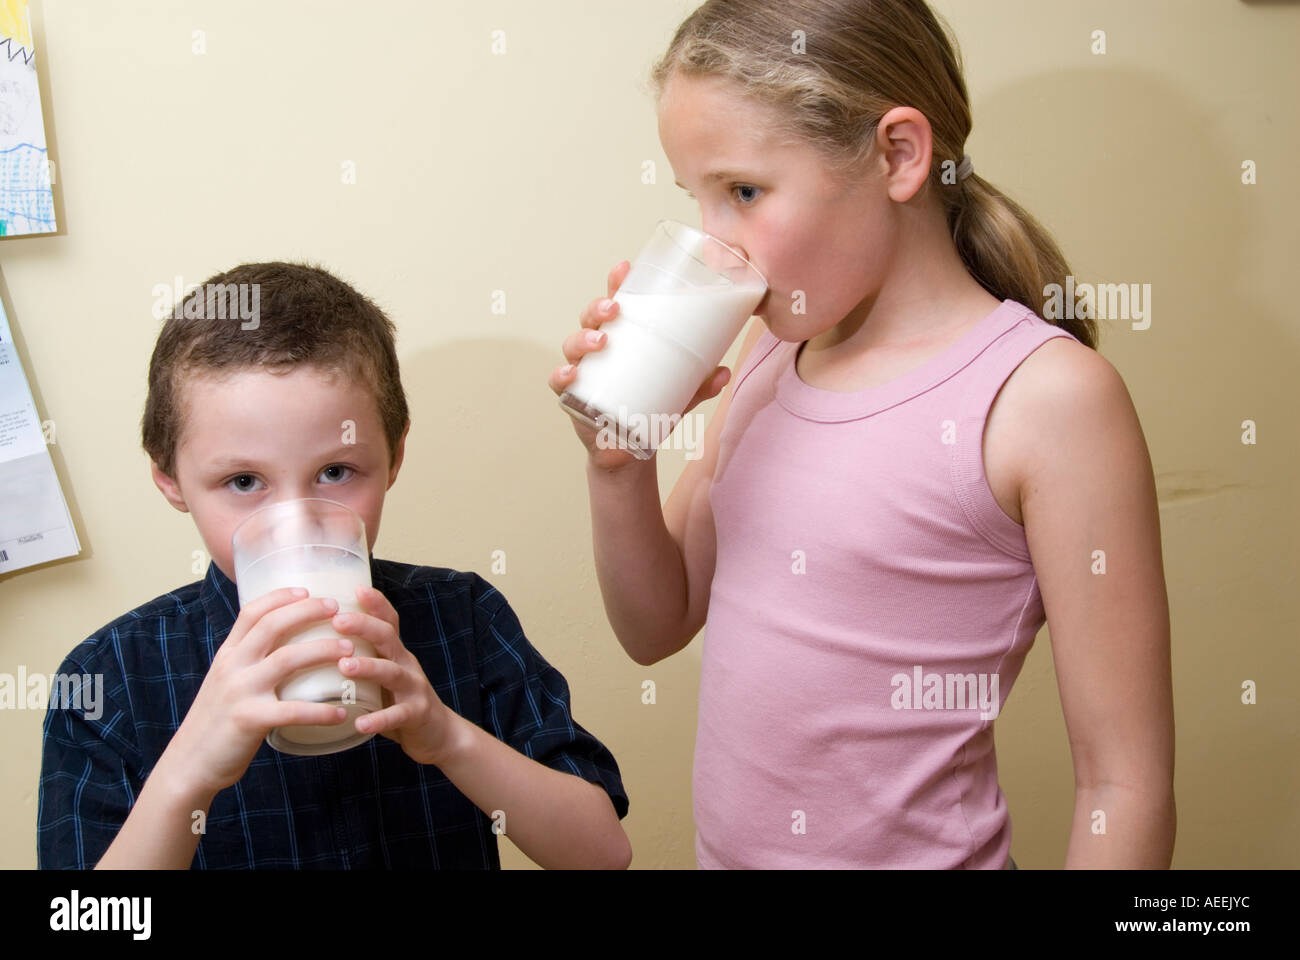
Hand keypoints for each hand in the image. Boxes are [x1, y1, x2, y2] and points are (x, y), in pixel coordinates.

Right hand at [165, 588, 355, 796]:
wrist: (189, 764)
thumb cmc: (215, 724)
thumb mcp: (225, 683)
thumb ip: (247, 664)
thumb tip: (282, 648)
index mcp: (227, 656)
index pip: (251, 613)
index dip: (280, 597)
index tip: (307, 589)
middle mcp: (232, 667)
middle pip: (272, 626)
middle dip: (307, 611)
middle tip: (337, 609)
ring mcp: (240, 692)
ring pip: (287, 659)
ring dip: (322, 650)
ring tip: (349, 650)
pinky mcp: (250, 720)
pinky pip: (293, 710)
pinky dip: (321, 711)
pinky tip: (342, 712)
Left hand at [330, 584, 459, 766]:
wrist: (438, 732)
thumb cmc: (399, 700)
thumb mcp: (383, 674)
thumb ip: (359, 660)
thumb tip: (313, 647)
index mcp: (395, 652)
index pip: (388, 620)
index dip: (376, 603)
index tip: (356, 588)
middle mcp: (406, 663)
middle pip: (388, 638)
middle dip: (364, 626)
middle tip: (338, 620)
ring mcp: (414, 688)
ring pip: (392, 672)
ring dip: (369, 667)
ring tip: (345, 666)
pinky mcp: (417, 714)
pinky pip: (398, 714)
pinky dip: (380, 718)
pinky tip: (361, 723)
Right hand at [549, 260, 732, 469]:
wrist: (627, 451)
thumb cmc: (649, 411)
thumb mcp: (679, 396)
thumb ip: (699, 385)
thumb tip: (725, 373)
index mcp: (623, 339)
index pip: (616, 304)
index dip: (617, 284)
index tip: (625, 268)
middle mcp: (598, 350)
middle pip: (591, 318)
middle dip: (599, 308)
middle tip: (614, 309)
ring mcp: (583, 371)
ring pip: (573, 344)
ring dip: (583, 338)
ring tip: (601, 340)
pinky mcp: (572, 397)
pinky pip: (559, 382)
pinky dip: (561, 376)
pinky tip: (572, 374)